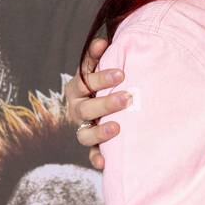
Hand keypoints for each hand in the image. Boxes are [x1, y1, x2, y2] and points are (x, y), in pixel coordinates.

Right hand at [64, 36, 126, 169]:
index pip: (84, 82)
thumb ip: (99, 54)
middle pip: (85, 109)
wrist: (106, 99)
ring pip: (84, 134)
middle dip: (105, 103)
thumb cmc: (106, 79)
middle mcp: (77, 109)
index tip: (121, 73)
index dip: (100, 78)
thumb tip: (102, 41)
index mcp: (77, 87)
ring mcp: (84, 128)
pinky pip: (92, 154)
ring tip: (117, 128)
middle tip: (127, 98)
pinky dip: (96, 159)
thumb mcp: (101, 65)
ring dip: (99, 132)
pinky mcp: (93, 144)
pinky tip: (105, 163)